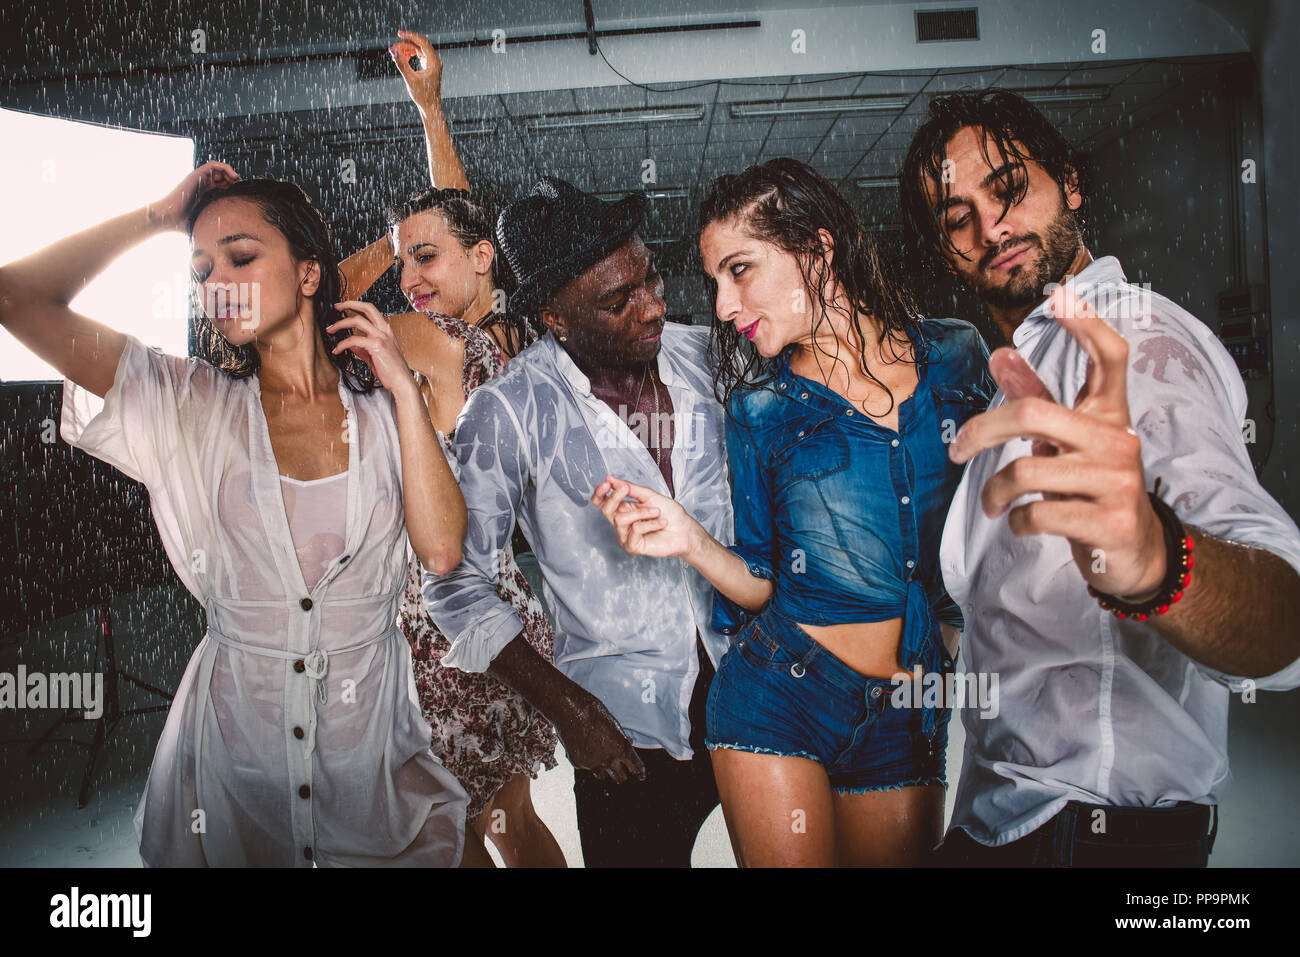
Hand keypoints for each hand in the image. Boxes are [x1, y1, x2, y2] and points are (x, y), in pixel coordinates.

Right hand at [148, 160, 238, 230]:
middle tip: (239, 188)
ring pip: (217, 168)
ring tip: (236, 180)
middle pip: (221, 175)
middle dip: (232, 179)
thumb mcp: (203, 223)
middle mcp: (201, 184)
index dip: (232, 187)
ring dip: (229, 172)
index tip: (240, 194)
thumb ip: (211, 228)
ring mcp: (198, 179)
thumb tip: (224, 243)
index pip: (221, 184)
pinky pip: (212, 166)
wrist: (168, 218)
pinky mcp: (195, 176)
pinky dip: (224, 168)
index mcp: (204, 193)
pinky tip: (232, 177)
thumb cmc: (183, 223)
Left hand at [327, 301, 413, 395]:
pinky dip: (342, 344)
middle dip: (349, 304)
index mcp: (386, 331)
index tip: (344, 306)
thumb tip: (350, 344)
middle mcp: (384, 331)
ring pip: (358, 321)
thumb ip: (361, 348)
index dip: (356, 305)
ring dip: (341, 324)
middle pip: (367, 308)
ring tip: (331, 330)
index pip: (371, 311)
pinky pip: (354, 340)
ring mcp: (381, 337)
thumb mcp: (374, 356)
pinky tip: (337, 350)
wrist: (401, 381)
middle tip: (336, 307)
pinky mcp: (376, 346)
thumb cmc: (391, 370)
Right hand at [389, 30, 443, 111]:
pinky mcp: (430, 67)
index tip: (399, 33)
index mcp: (434, 63)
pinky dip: (411, 54)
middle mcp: (435, 61)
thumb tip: (392, 49)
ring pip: (420, 49)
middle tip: (394, 48)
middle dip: (407, 44)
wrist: (430, 107)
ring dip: (408, 49)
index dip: (410, 36)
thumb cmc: (422, 96)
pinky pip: (420, 55)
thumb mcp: (409, 79)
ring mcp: (433, 64)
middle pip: (420, 45)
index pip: (423, 42)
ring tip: (398, 55)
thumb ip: (401, 63)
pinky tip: (404, 57)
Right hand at [556, 692, 646, 783]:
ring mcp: (592, 763)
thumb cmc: (593, 712)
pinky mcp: (578, 763)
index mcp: (621, 748)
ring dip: (605, 771)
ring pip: (603, 776)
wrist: (570, 709)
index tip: (641, 777)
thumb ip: (621, 738)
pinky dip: (588, 762)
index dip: (640, 772)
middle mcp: (609, 759)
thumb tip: (628, 743)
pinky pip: (587, 768)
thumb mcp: (613, 724)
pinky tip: (585, 748)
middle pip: (620, 778)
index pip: (636, 767)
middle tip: (620, 769)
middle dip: (622, 773)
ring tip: (602, 760)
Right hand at [590, 475, 698, 558]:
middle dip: (614, 497)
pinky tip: (661, 523)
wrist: (685, 530)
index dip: (600, 493)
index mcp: (623, 509)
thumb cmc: (670, 513)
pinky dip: (650, 524)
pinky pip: (635, 530)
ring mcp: (626, 536)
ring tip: (657, 512)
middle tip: (625, 489)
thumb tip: (611, 479)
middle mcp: (621, 523)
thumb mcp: (649, 495)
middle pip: (606, 510)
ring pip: (621, 519)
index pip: (602, 502)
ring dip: (642, 512)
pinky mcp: (632, 546)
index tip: (607, 483)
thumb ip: (630, 488)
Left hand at [948, 286, 1166, 599]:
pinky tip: (1024, 524)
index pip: (1110, 357)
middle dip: (981, 432)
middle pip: (1033, 414)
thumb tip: (1001, 353)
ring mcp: (1117, 481)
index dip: (1087, 325)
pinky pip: (1035, 514)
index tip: (1060, 296)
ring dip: (995, 492)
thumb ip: (1037, 398)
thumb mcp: (1068, 442)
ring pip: (1025, 472)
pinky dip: (1017, 522)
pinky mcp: (1108, 522)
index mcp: (1109, 414)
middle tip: (957, 450)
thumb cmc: (1094, 489)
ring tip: (995, 503)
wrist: (1137, 555)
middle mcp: (1118, 439)